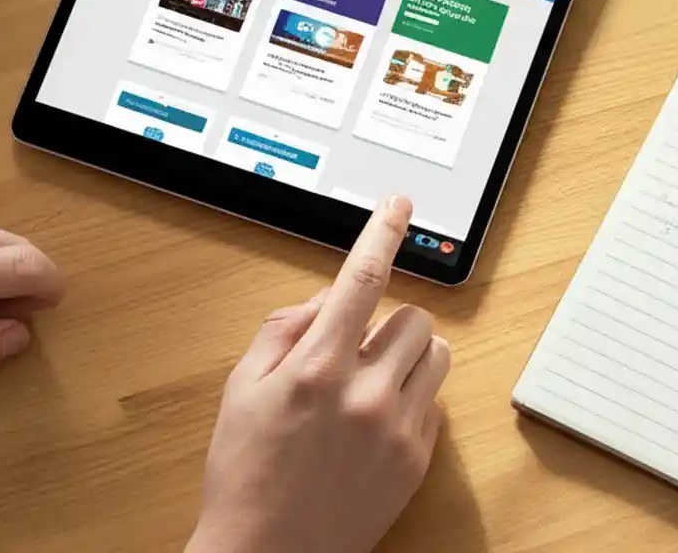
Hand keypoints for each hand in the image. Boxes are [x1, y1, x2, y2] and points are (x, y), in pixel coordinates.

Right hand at [187, 195, 451, 552]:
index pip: (360, 280)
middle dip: (386, 322)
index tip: (399, 205)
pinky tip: (374, 423)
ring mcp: (397, 429)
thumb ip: (285, 329)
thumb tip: (330, 297)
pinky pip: (435, 401)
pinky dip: (411, 397)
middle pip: (412, 317)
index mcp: (315, 369)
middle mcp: (364, 395)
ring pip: (436, 354)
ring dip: (408, 355)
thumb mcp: (241, 388)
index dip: (382, 233)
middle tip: (355, 351)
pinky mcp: (417, 459)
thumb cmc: (244, 472)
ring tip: (371, 381)